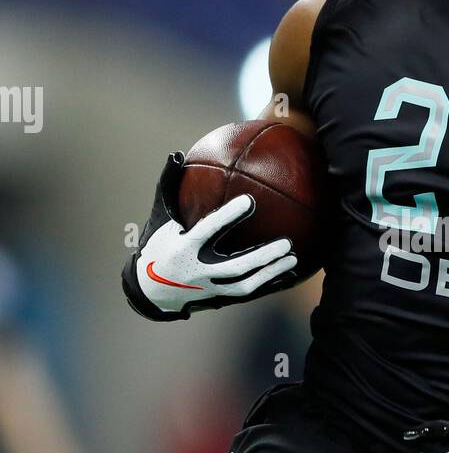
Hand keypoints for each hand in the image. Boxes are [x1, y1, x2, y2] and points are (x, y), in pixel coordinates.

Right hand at [122, 154, 296, 320]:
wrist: (151, 290)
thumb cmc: (159, 245)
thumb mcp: (160, 216)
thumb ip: (169, 185)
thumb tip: (177, 154)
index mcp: (183, 248)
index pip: (207, 230)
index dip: (227, 217)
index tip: (250, 200)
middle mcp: (197, 270)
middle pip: (234, 267)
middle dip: (261, 256)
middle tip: (286, 242)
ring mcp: (209, 287)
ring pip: (244, 284)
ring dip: (270, 273)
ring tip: (292, 258)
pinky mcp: (218, 298)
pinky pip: (246, 293)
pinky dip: (268, 284)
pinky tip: (289, 273)